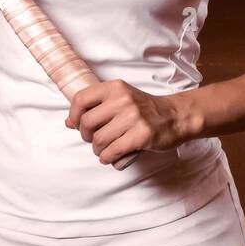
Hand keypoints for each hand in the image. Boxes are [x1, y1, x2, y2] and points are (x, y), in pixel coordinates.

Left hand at [64, 80, 187, 165]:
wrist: (176, 116)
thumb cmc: (144, 109)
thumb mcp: (120, 99)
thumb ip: (96, 107)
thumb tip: (69, 122)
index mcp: (115, 87)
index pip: (80, 99)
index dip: (74, 116)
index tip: (77, 125)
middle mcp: (122, 99)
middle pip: (87, 123)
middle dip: (86, 136)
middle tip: (93, 140)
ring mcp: (133, 117)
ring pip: (99, 140)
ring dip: (98, 150)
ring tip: (104, 150)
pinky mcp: (142, 135)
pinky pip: (113, 151)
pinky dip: (107, 158)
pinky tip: (110, 157)